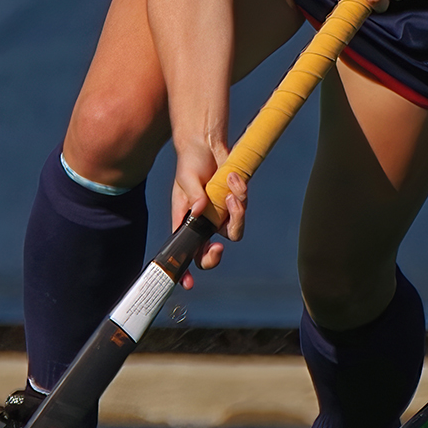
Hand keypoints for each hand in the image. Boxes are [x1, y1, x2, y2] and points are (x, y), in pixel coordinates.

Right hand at [170, 143, 244, 290]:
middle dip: (215, 255)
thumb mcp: (186, 179)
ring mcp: (222, 215)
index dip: (186, 270)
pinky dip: (240, 192)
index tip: (188, 283)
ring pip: (234, 231)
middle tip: (218, 247)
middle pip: (212, 252)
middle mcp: (204, 223)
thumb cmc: (190, 164)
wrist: (207, 145)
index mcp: (187, 222)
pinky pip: (243, 207)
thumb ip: (192, 196)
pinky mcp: (236, 204)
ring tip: (231, 194)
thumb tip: (199, 210)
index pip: (185, 252)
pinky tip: (232, 178)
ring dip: (235, 215)